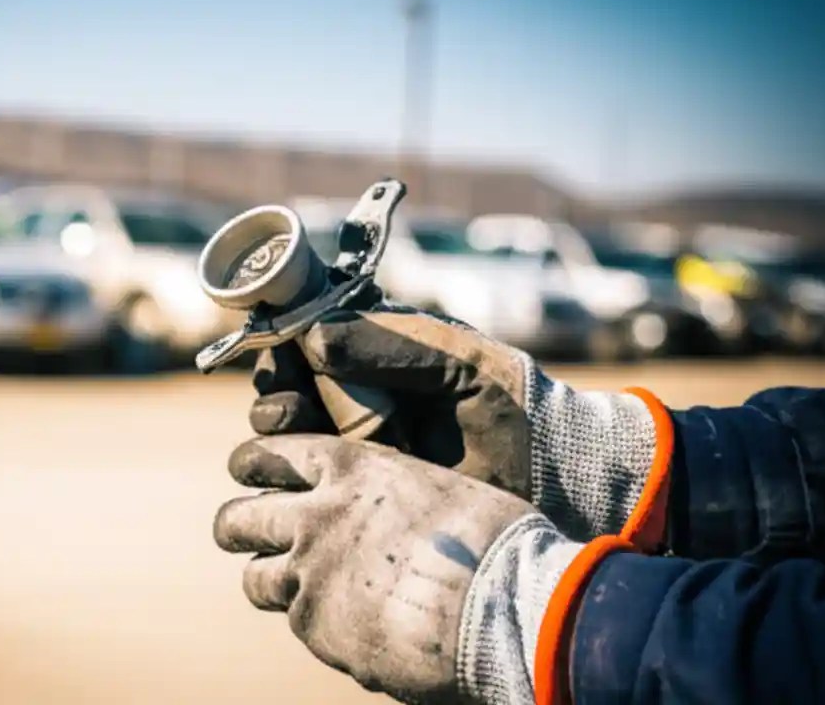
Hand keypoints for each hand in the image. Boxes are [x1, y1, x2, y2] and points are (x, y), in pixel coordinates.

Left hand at [213, 434, 557, 703]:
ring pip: (253, 578)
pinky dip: (318, 623)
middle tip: (247, 536)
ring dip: (269, 580)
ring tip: (292, 589)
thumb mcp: (438, 488)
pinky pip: (297, 622)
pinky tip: (352, 626)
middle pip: (237, 518)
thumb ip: (391, 496)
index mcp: (350, 469)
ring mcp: (309, 573)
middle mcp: (316, 516)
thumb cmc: (493, 541)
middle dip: (237, 527)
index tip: (250, 472)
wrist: (503, 605)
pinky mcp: (315, 626)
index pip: (269, 454)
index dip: (253, 464)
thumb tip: (386, 515)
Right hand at [250, 306, 668, 543]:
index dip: (284, 341)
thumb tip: (313, 336)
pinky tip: (310, 467)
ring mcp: (352, 444)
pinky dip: (294, 469)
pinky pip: (305, 477)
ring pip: (284, 431)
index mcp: (372, 352)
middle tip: (287, 401)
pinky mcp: (357, 488)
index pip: (305, 339)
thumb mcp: (453, 360)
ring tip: (298, 427)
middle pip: (284, 386)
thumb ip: (388, 343)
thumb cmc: (507, 402)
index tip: (283, 350)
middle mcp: (353, 396)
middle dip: (276, 389)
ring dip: (279, 425)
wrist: (547, 472)